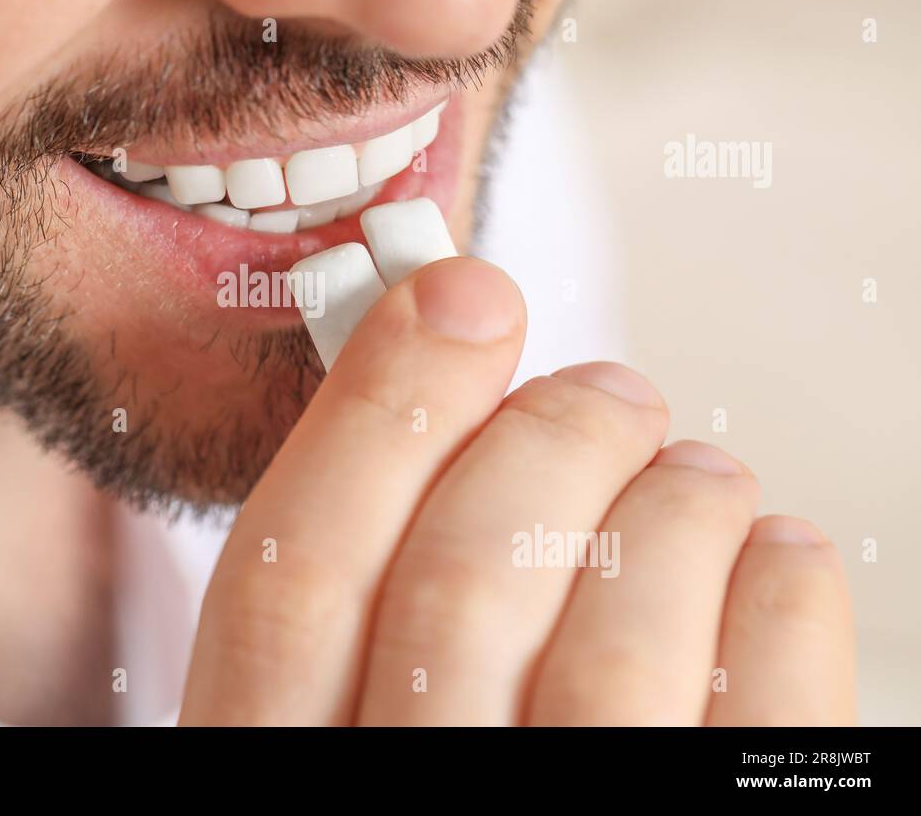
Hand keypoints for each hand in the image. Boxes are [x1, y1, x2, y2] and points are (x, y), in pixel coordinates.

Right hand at [180, 257, 854, 724]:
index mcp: (275, 767)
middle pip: (466, 578)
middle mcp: (405, 808)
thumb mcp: (328, 713)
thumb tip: (432, 368)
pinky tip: (773, 561)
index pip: (295, 568)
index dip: (379, 407)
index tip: (456, 296)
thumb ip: (358, 578)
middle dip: (547, 435)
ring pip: (621, 637)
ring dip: (677, 503)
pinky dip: (785, 604)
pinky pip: (764, 725)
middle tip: (600, 388)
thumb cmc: (407, 768)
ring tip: (694, 474)